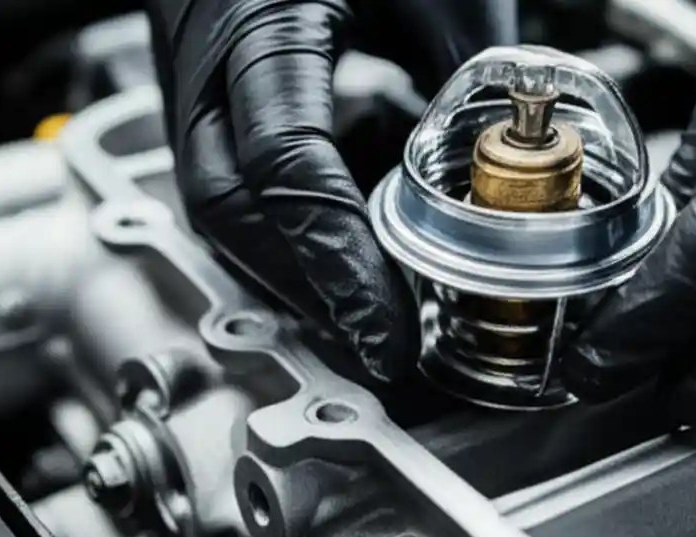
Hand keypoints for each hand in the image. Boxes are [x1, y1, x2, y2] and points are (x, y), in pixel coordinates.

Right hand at [145, 0, 514, 380]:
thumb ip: (470, 62)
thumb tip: (510, 157)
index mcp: (258, 11)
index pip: (287, 166)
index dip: (339, 263)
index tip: (389, 332)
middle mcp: (200, 43)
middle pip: (228, 207)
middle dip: (307, 289)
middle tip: (378, 344)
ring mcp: (186, 58)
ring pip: (216, 201)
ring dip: (291, 268)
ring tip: (365, 312)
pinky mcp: (197, 71)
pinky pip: (224, 169)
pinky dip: (285, 221)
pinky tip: (340, 237)